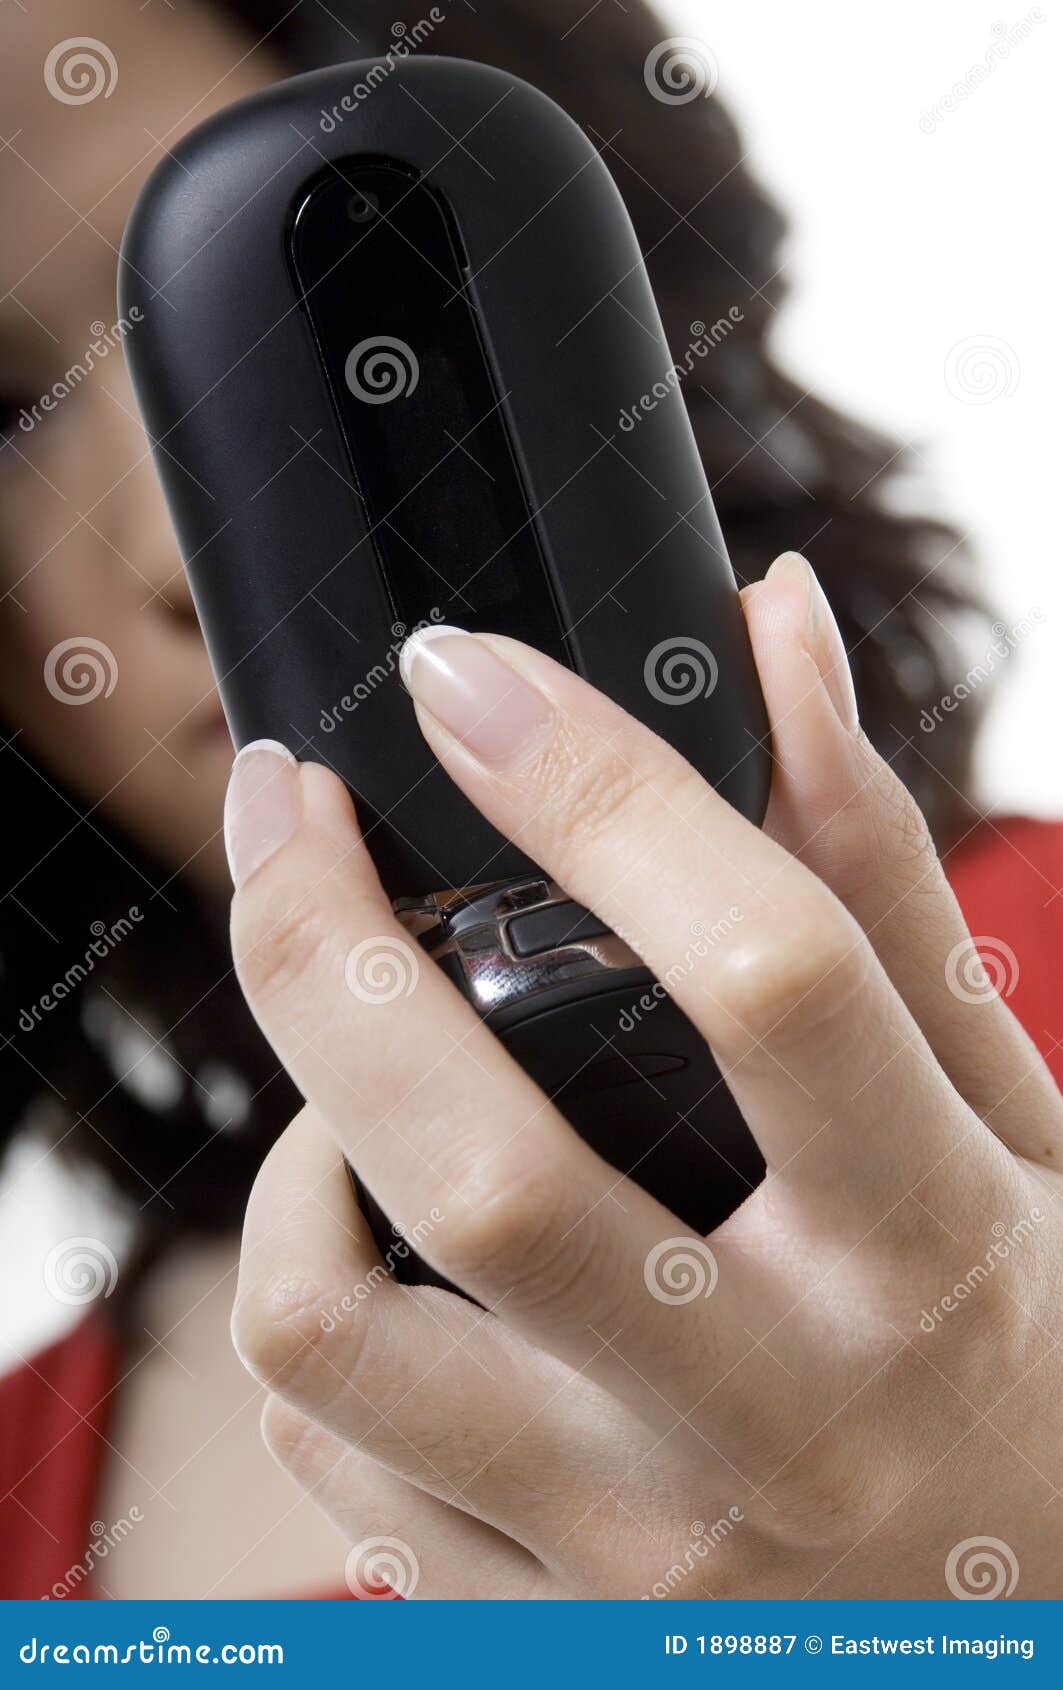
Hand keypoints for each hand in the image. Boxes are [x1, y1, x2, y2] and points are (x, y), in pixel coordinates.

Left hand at [228, 552, 1062, 1598]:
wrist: (1048, 1635)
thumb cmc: (1037, 1348)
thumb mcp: (1009, 1116)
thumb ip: (878, 876)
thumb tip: (779, 638)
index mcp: (926, 1245)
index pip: (764, 979)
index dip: (597, 790)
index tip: (469, 676)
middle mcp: (777, 1411)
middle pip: (481, 1164)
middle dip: (323, 943)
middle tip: (284, 809)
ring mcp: (641, 1543)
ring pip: (337, 1333)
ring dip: (289, 1153)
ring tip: (336, 1081)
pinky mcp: (544, 1622)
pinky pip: (328, 1452)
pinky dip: (311, 1298)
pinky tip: (374, 1243)